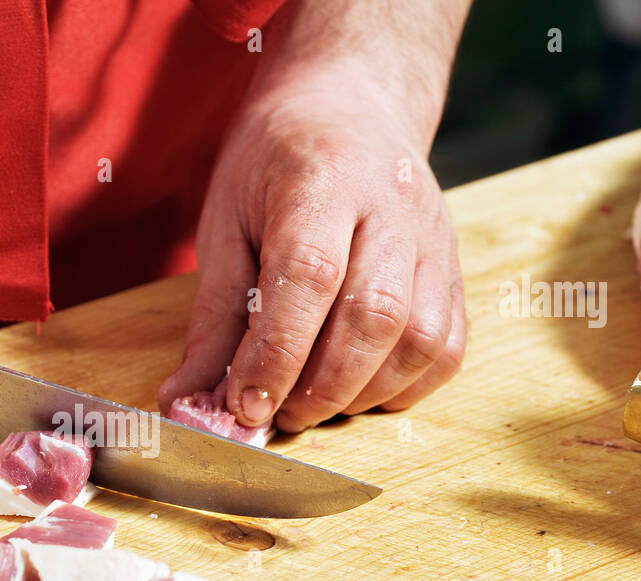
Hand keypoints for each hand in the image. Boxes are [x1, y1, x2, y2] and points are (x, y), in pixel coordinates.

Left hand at [158, 0, 469, 432]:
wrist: (349, 105)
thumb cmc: (274, 166)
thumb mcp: (224, 225)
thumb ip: (212, 319)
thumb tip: (186, 402)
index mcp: (322, 180)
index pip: (309, 277)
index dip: (277, 353)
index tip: (246, 405)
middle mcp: (392, 207)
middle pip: (373, 316)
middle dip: (320, 387)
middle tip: (276, 414)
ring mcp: (434, 239)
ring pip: (420, 340)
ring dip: (361, 394)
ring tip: (311, 402)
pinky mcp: (454, 269)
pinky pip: (447, 348)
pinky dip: (403, 388)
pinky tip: (358, 389)